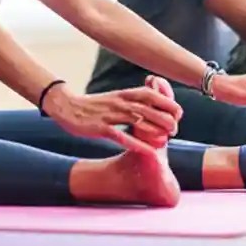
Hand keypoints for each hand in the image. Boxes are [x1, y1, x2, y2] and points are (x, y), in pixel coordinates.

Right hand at [42, 83, 182, 152]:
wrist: (67, 107)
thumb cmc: (92, 105)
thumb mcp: (114, 99)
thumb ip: (131, 101)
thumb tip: (150, 105)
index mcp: (123, 94)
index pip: (150, 94)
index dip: (167, 102)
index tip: (178, 112)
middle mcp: (119, 102)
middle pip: (148, 107)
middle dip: (165, 117)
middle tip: (176, 128)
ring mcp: (110, 115)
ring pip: (137, 120)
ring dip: (155, 129)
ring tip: (168, 138)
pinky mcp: (101, 128)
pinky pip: (121, 136)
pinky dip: (136, 143)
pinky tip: (149, 151)